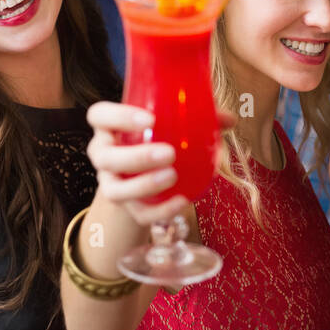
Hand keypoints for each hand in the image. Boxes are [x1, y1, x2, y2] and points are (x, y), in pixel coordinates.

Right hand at [85, 102, 235, 227]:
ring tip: (173, 177)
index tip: (150, 118)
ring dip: (143, 185)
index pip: (99, 116)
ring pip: (114, 191)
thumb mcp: (170, 125)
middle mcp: (103, 155)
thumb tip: (230, 119)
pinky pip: (138, 214)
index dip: (117, 116)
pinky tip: (182, 201)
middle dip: (136, 156)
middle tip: (169, 153)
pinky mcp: (126, 208)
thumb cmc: (157, 139)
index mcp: (109, 127)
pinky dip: (160, 211)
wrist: (142, 175)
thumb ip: (198, 118)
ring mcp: (110, 184)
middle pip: (105, 157)